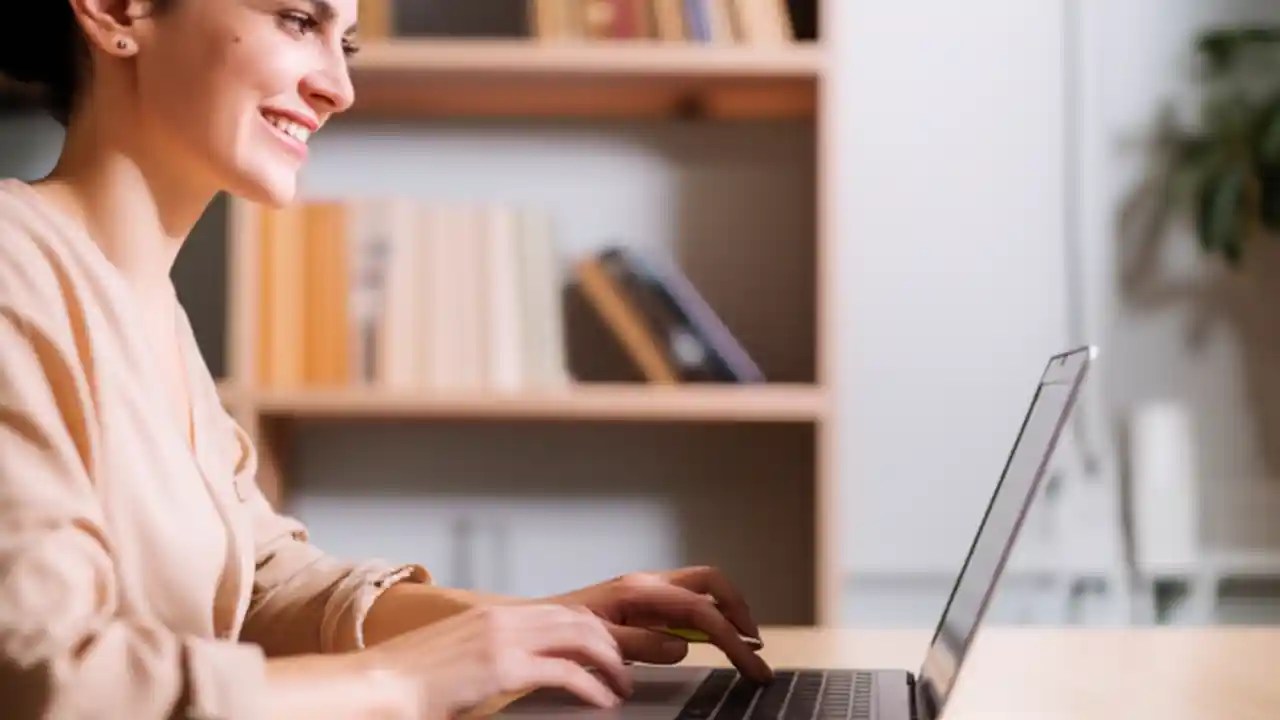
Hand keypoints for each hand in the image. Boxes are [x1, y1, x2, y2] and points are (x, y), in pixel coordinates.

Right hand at [358, 604, 631, 718]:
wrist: (380, 685)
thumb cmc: (412, 681)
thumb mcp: (461, 657)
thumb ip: (493, 655)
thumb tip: (518, 671)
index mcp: (493, 616)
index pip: (561, 611)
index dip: (593, 631)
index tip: (607, 650)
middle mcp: (503, 619)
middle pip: (578, 619)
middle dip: (609, 644)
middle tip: (623, 670)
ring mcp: (504, 640)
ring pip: (581, 638)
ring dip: (609, 663)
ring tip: (620, 687)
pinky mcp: (503, 668)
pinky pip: (565, 672)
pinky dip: (591, 686)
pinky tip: (601, 701)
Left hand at [548, 566, 772, 682]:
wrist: (535, 623)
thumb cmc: (559, 630)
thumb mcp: (597, 642)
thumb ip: (640, 644)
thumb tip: (681, 646)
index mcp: (639, 590)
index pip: (700, 611)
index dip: (732, 637)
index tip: (752, 663)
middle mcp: (648, 584)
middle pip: (711, 583)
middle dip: (739, 611)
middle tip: (755, 646)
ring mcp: (647, 590)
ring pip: (702, 590)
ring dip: (726, 613)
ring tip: (743, 644)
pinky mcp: (644, 602)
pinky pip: (685, 604)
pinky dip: (706, 619)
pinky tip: (711, 639)